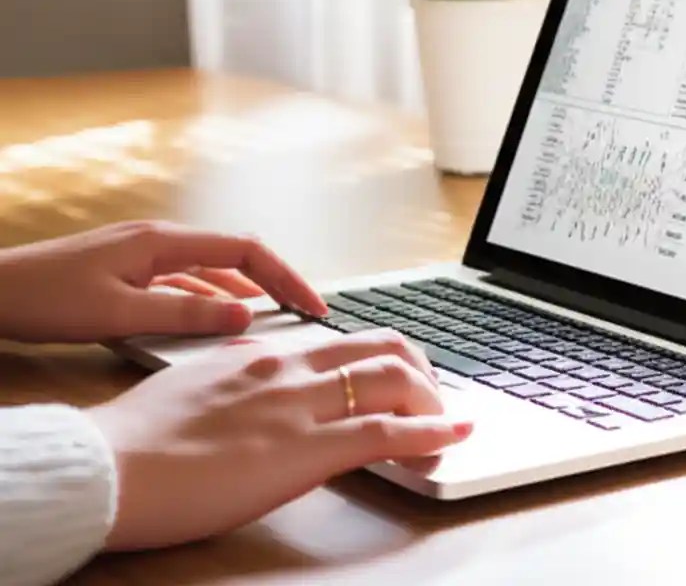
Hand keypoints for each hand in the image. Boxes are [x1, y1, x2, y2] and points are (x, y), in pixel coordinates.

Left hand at [0, 220, 327, 342]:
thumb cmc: (44, 300)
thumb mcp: (121, 315)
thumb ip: (187, 317)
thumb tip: (246, 318)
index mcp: (162, 241)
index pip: (245, 250)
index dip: (286, 277)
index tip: (313, 305)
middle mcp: (158, 239)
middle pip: (235, 257)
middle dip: (275, 283)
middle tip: (305, 314)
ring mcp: (142, 253)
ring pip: (211, 271)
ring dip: (244, 294)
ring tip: (273, 321)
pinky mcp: (128, 270)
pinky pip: (185, 282)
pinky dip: (211, 301)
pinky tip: (218, 322)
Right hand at [89, 329, 469, 550]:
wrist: (105, 467)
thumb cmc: (133, 441)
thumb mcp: (190, 390)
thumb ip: (234, 384)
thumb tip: (254, 392)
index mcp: (260, 356)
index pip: (341, 343)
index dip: (380, 359)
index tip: (397, 376)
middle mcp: (288, 369)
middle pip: (382, 348)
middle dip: (422, 370)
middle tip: (433, 394)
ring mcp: (300, 405)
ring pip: (396, 380)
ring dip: (434, 400)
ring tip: (447, 420)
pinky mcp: (307, 449)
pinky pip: (389, 432)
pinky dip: (434, 433)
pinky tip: (454, 436)